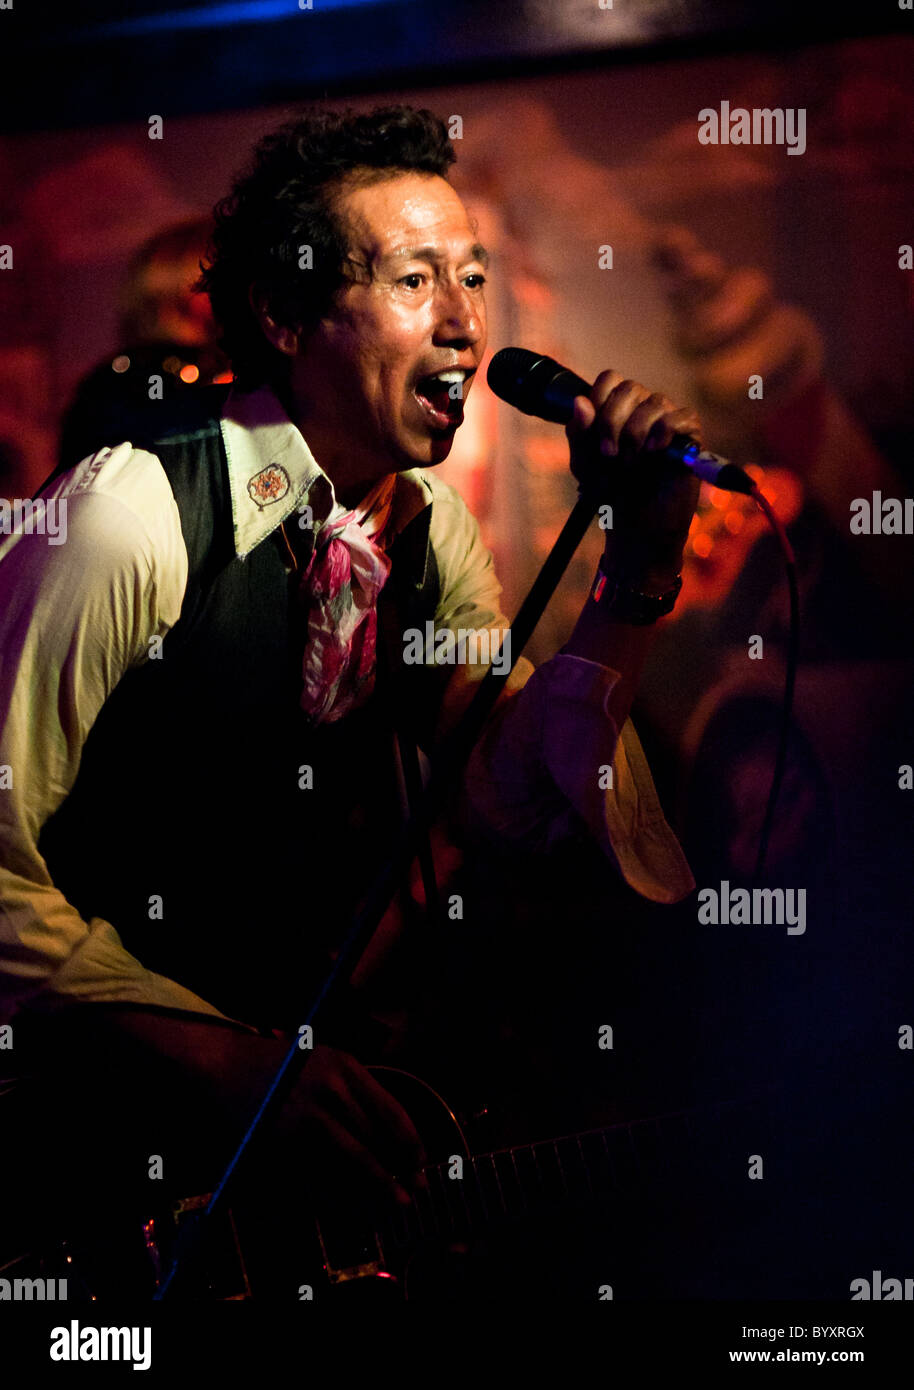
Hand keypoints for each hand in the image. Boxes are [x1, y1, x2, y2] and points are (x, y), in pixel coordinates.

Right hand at [272, 1043, 426, 1208]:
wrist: (226, 1066)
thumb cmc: (281, 1067)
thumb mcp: (326, 1063)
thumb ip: (356, 1093)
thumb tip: (391, 1136)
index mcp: (347, 1067)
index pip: (392, 1111)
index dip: (412, 1142)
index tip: (422, 1163)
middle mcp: (332, 1090)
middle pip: (379, 1137)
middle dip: (401, 1168)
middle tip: (418, 1190)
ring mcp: (309, 1116)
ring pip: (357, 1159)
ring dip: (380, 1185)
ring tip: (398, 1202)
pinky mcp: (287, 1141)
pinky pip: (324, 1172)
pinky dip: (346, 1192)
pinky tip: (359, 1205)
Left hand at [566, 370, 701, 585]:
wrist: (636, 526)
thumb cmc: (611, 492)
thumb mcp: (584, 464)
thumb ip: (579, 433)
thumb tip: (580, 401)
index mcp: (618, 408)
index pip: (610, 379)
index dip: (599, 399)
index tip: (593, 433)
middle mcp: (643, 408)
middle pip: (630, 388)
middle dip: (612, 421)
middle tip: (608, 455)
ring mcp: (668, 420)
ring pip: (655, 401)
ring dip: (635, 433)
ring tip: (631, 463)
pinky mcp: (690, 437)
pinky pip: (682, 416)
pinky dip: (665, 431)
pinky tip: (654, 451)